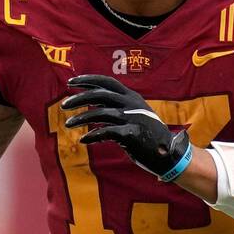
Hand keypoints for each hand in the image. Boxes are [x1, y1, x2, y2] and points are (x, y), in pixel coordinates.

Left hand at [61, 74, 191, 181]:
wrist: (169, 154)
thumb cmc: (148, 135)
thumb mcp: (134, 114)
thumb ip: (116, 106)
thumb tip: (91, 102)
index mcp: (131, 97)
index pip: (106, 82)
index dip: (88, 80)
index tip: (71, 82)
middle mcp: (131, 104)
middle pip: (100, 94)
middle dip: (79, 98)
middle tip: (64, 105)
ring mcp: (132, 118)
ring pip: (100, 113)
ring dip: (81, 118)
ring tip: (68, 124)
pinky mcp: (132, 134)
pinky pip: (106, 132)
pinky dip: (93, 136)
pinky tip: (83, 140)